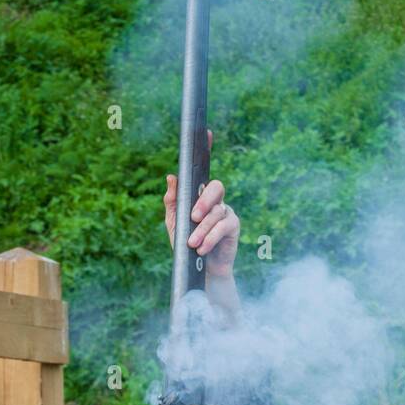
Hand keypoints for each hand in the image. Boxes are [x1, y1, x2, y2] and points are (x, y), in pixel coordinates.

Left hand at [163, 129, 239, 278]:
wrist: (201, 272)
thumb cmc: (187, 245)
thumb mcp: (174, 223)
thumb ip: (172, 201)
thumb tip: (171, 177)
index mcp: (199, 194)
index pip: (204, 169)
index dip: (207, 148)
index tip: (206, 132)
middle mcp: (215, 200)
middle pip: (216, 187)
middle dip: (204, 201)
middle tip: (192, 216)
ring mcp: (226, 212)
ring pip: (217, 212)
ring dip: (202, 229)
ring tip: (192, 243)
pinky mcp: (233, 227)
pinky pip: (223, 227)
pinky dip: (210, 238)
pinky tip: (202, 248)